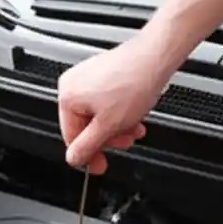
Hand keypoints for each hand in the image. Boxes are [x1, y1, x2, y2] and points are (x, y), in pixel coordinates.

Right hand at [57, 37, 171, 173]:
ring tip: (134, 127)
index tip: (100, 165)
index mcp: (68, 97)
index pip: (72, 137)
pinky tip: (135, 114)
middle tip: (124, 142)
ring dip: (118, 127)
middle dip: (109, 137)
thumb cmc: (133, 83)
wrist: (155, 58)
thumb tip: (74, 158)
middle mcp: (74, 84)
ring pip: (100, 115)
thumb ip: (88, 146)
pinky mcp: (104, 73)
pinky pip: (108, 102)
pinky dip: (121, 112)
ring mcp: (89, 77)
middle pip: (87, 126)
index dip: (89, 155)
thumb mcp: (108, 126)